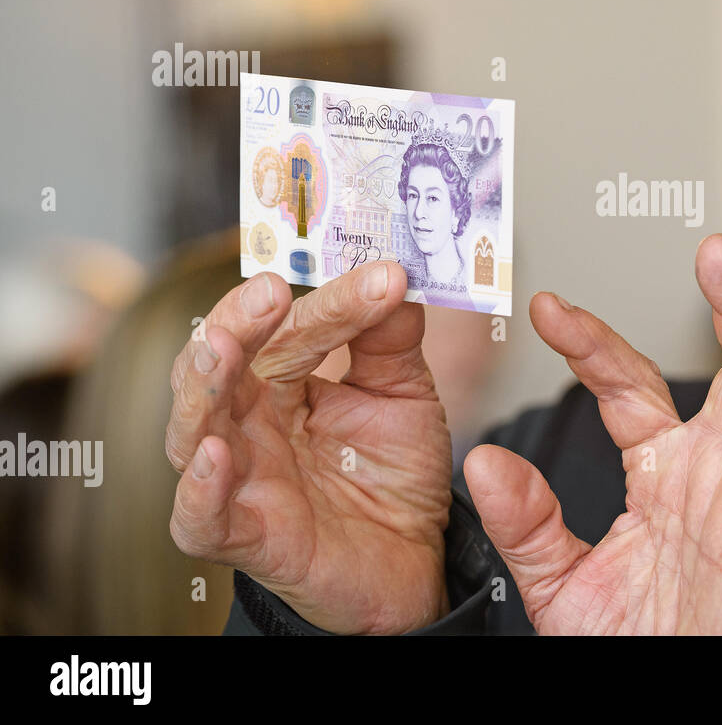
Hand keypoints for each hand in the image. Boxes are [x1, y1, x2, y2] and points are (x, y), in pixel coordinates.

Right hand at [165, 261, 452, 634]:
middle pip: (219, 362)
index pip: (290, 328)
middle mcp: (248, 422)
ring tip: (221, 347)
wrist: (411, 561)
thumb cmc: (391, 474)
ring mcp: (239, 478)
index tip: (386, 278)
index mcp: (281, 380)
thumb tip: (395, 278)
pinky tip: (215, 456)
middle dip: (238, 322)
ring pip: (192, 428)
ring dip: (202, 386)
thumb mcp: (404, 397)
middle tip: (271, 290)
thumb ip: (392, 341)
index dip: (333, 301)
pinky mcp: (242, 537)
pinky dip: (198, 487)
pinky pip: (199, 516)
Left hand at [464, 235, 721, 633]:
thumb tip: (481, 462)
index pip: (629, 388)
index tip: (550, 308)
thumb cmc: (631, 651)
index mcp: (661, 473)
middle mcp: (712, 471)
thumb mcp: (560, 582)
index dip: (594, 344)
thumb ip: (527, 521)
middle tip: (716, 248)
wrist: (665, 700)